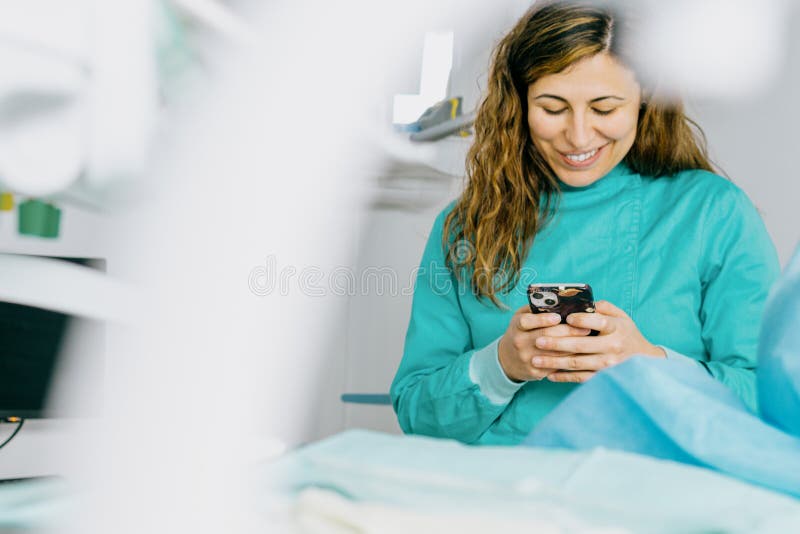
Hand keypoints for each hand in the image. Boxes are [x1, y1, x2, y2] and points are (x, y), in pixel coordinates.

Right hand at [498, 306, 590, 381]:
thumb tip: (560, 301)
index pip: (527, 321)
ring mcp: (527, 358)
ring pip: (554, 353)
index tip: (559, 317)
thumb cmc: (521, 332)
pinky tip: (580, 354)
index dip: (543, 319)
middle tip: (585, 328)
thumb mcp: (521, 317)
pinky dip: (569, 359)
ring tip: (587, 340)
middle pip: (545, 337)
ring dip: (572, 346)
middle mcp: (519, 342)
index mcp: (516, 326)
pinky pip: (555, 366)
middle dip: (568, 332)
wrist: (508, 359)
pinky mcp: (535, 372)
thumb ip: (536, 309)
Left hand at [531, 300, 665, 382]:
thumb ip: (603, 307)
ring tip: (536, 359)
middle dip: (557, 343)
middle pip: (581, 345)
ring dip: (554, 362)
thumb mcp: (621, 316)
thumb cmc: (626, 333)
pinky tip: (549, 375)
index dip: (582, 320)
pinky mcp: (603, 377)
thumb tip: (582, 302)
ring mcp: (607, 365)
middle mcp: (612, 347)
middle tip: (538, 340)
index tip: (566, 317)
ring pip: (577, 363)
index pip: (598, 322)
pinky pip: (581, 378)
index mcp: (616, 328)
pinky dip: (564, 377)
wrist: (644, 361)